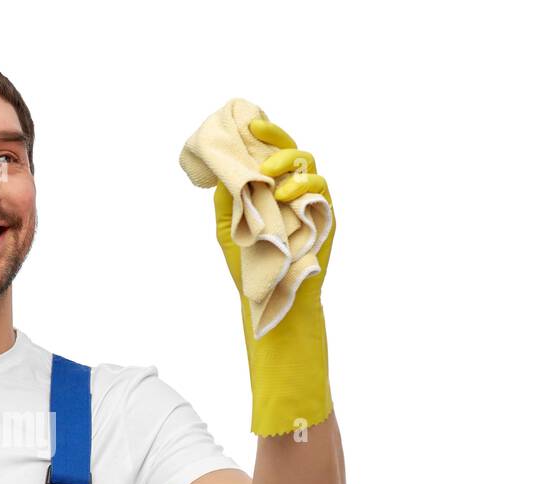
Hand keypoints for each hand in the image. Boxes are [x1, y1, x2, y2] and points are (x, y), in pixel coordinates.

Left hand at [213, 118, 333, 312]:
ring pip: (309, 164)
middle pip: (292, 151)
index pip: (269, 153)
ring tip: (266, 175)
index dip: (264, 135)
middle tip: (256, 139)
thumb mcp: (229, 228)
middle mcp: (292, 189)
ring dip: (288, 163)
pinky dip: (304, 184)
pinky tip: (285, 195)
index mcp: (270, 188)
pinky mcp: (325, 214)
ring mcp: (310, 200)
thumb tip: (222, 168)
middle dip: (276, 140)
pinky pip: (321, 188)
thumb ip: (227, 199)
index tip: (249, 124)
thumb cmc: (249, 263)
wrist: (270, 295)